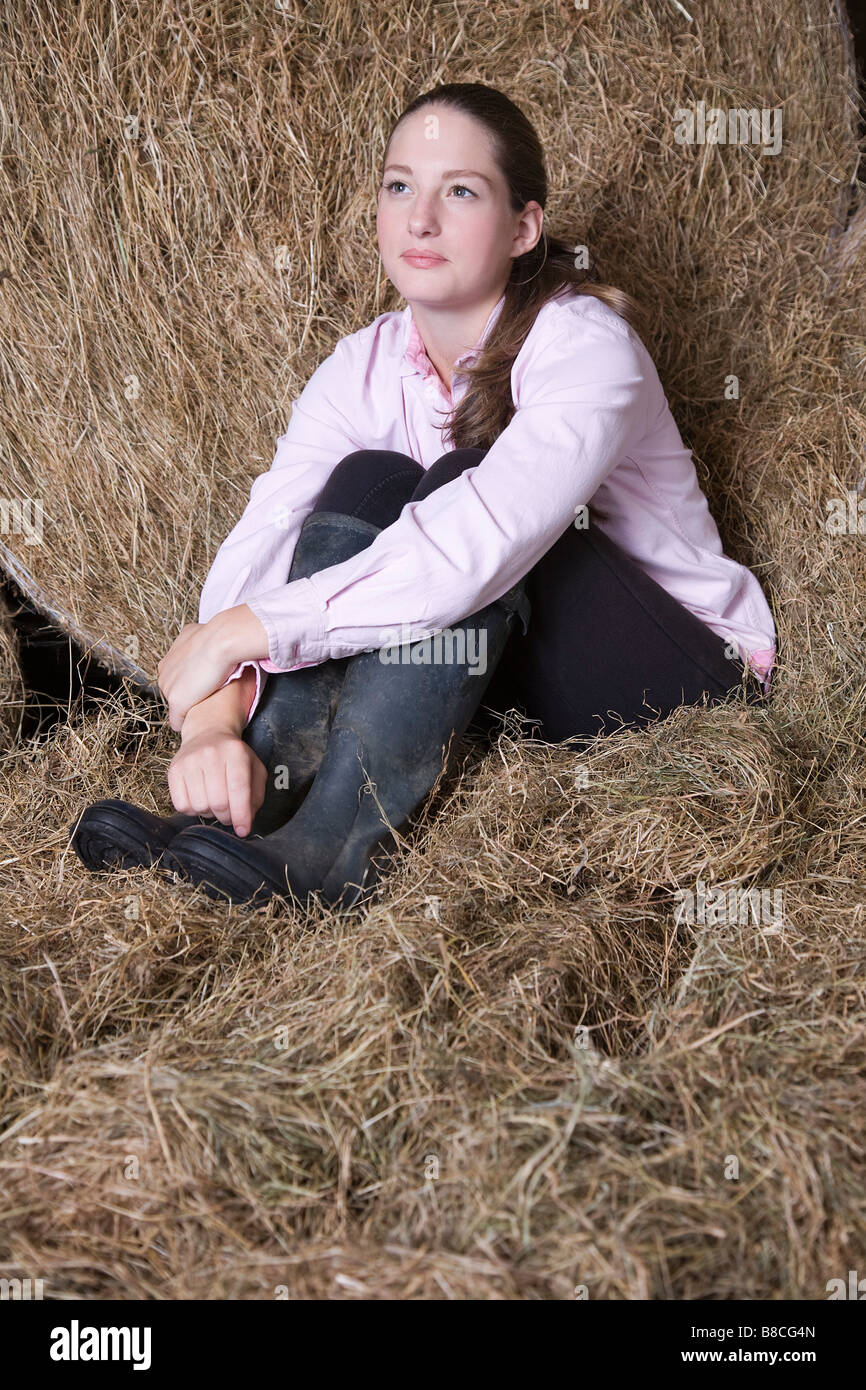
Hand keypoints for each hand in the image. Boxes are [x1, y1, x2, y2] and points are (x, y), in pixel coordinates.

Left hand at [157, 606, 268, 731]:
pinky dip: (186, 723)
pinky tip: (198, 723)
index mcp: (169, 657)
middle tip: (211, 693)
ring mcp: (168, 687)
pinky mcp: (177, 702)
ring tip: (208, 706)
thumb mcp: (201, 635)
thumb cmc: (219, 637)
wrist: (222, 640)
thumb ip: (196, 643)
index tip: (208, 682)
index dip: (194, 681)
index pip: (178, 676)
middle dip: (190, 694)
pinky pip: (177, 721)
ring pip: (177, 705)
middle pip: (175, 691)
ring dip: (190, 707)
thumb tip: (202, 639)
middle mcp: (164, 671)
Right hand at [168, 724, 267, 836]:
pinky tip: (201, 799)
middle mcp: (211, 754)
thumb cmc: (234, 756)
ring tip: (215, 803)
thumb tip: (245, 821)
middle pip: (219, 802)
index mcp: (235, 753)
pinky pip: (182, 805)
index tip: (243, 830)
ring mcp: (189, 762)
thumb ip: (256, 795)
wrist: (207, 733)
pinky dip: (193, 810)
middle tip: (230, 815)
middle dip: (227, 817)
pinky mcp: (174, 770)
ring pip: (200, 806)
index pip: (238, 790)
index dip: (241, 815)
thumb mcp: (254, 768)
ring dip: (210, 814)